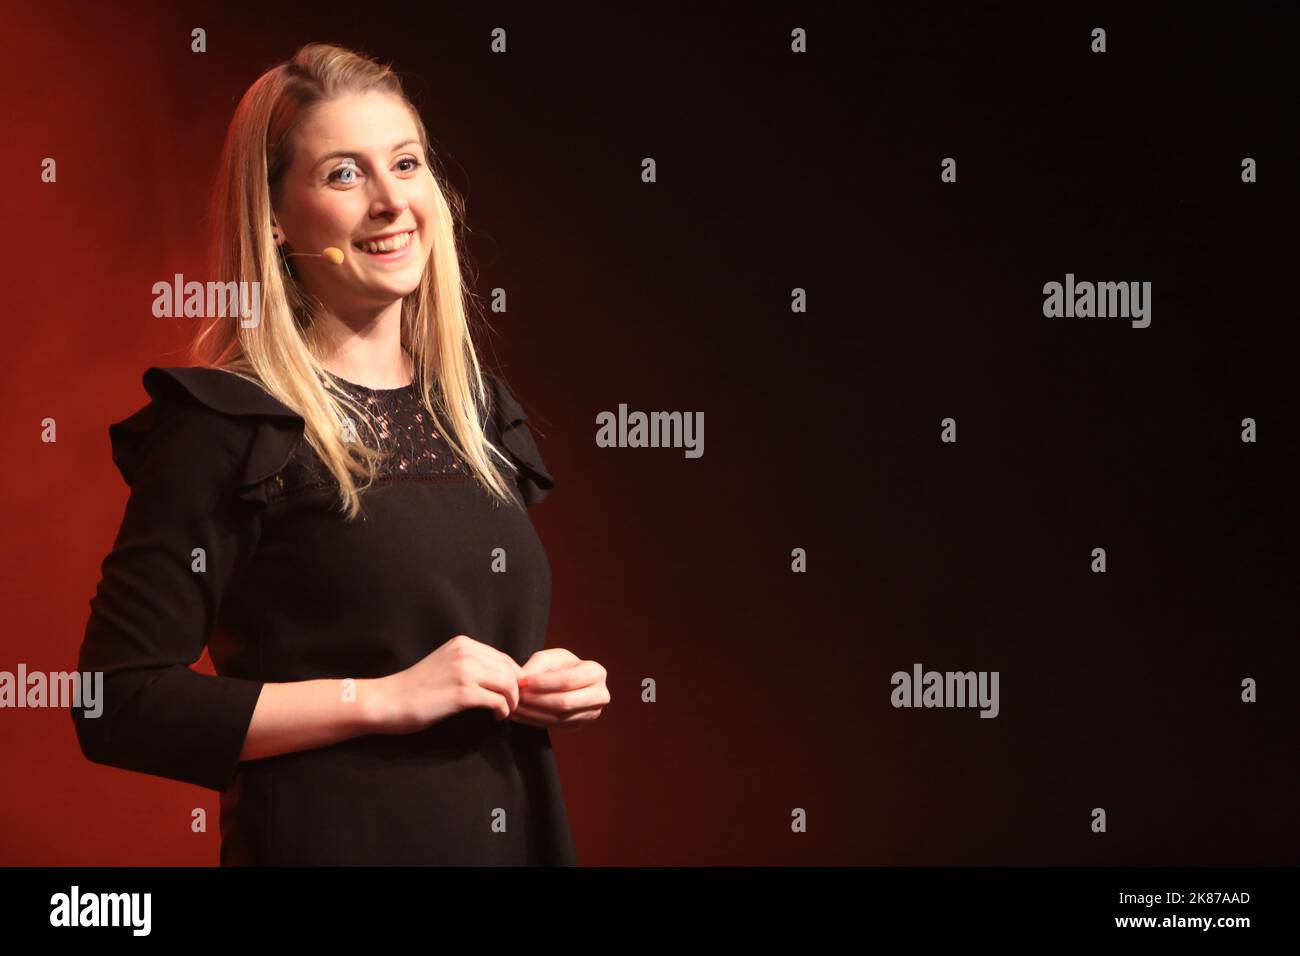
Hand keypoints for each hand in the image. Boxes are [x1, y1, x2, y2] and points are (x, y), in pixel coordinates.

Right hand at [376, 634, 523, 732]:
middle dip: (516, 690)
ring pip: (509, 684)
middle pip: (510, 670)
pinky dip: (502, 711)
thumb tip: (500, 675)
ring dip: (512, 701)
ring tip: (504, 712)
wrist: (388, 701)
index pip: (504, 658)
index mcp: (463, 644)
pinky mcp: (462, 693)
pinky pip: (498, 701)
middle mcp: (466, 652)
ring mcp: (465, 671)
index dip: (513, 678)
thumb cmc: (416, 688)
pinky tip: (495, 717)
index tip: (511, 694)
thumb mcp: (446, 663)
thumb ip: (470, 663)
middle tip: (511, 706)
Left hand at [509, 648, 608, 730]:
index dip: (543, 683)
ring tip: (515, 706)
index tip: (522, 682)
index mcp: (596, 672)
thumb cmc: (560, 666)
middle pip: (565, 702)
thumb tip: (522, 680)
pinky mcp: (579, 725)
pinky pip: (555, 726)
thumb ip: (536, 666)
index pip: (568, 680)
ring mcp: (591, 713)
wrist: (569, 681)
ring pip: (559, 717)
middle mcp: (599, 695)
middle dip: (536, 700)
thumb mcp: (550, 658)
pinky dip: (535, 721)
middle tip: (516, 696)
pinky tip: (521, 715)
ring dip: (533, 713)